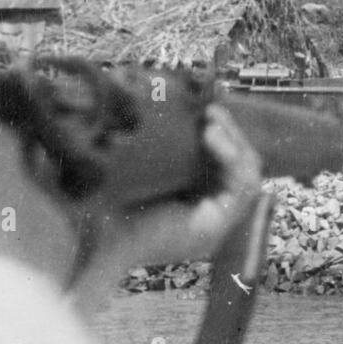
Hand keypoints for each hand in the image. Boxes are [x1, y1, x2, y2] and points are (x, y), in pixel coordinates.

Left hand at [72, 104, 266, 290]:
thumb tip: (167, 106)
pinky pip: (243, 187)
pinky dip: (232, 157)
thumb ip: (160, 148)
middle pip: (241, 169)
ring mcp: (217, 224)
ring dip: (235, 142)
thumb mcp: (142, 168)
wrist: (93, 238)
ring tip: (213, 118)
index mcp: (194, 203)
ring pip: (248, 175)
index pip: (225, 166)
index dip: (223, 137)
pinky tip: (211, 135)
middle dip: (232, 135)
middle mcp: (209, 214)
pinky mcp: (217, 227)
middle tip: (211, 109)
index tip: (204, 108)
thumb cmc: (107, 205)